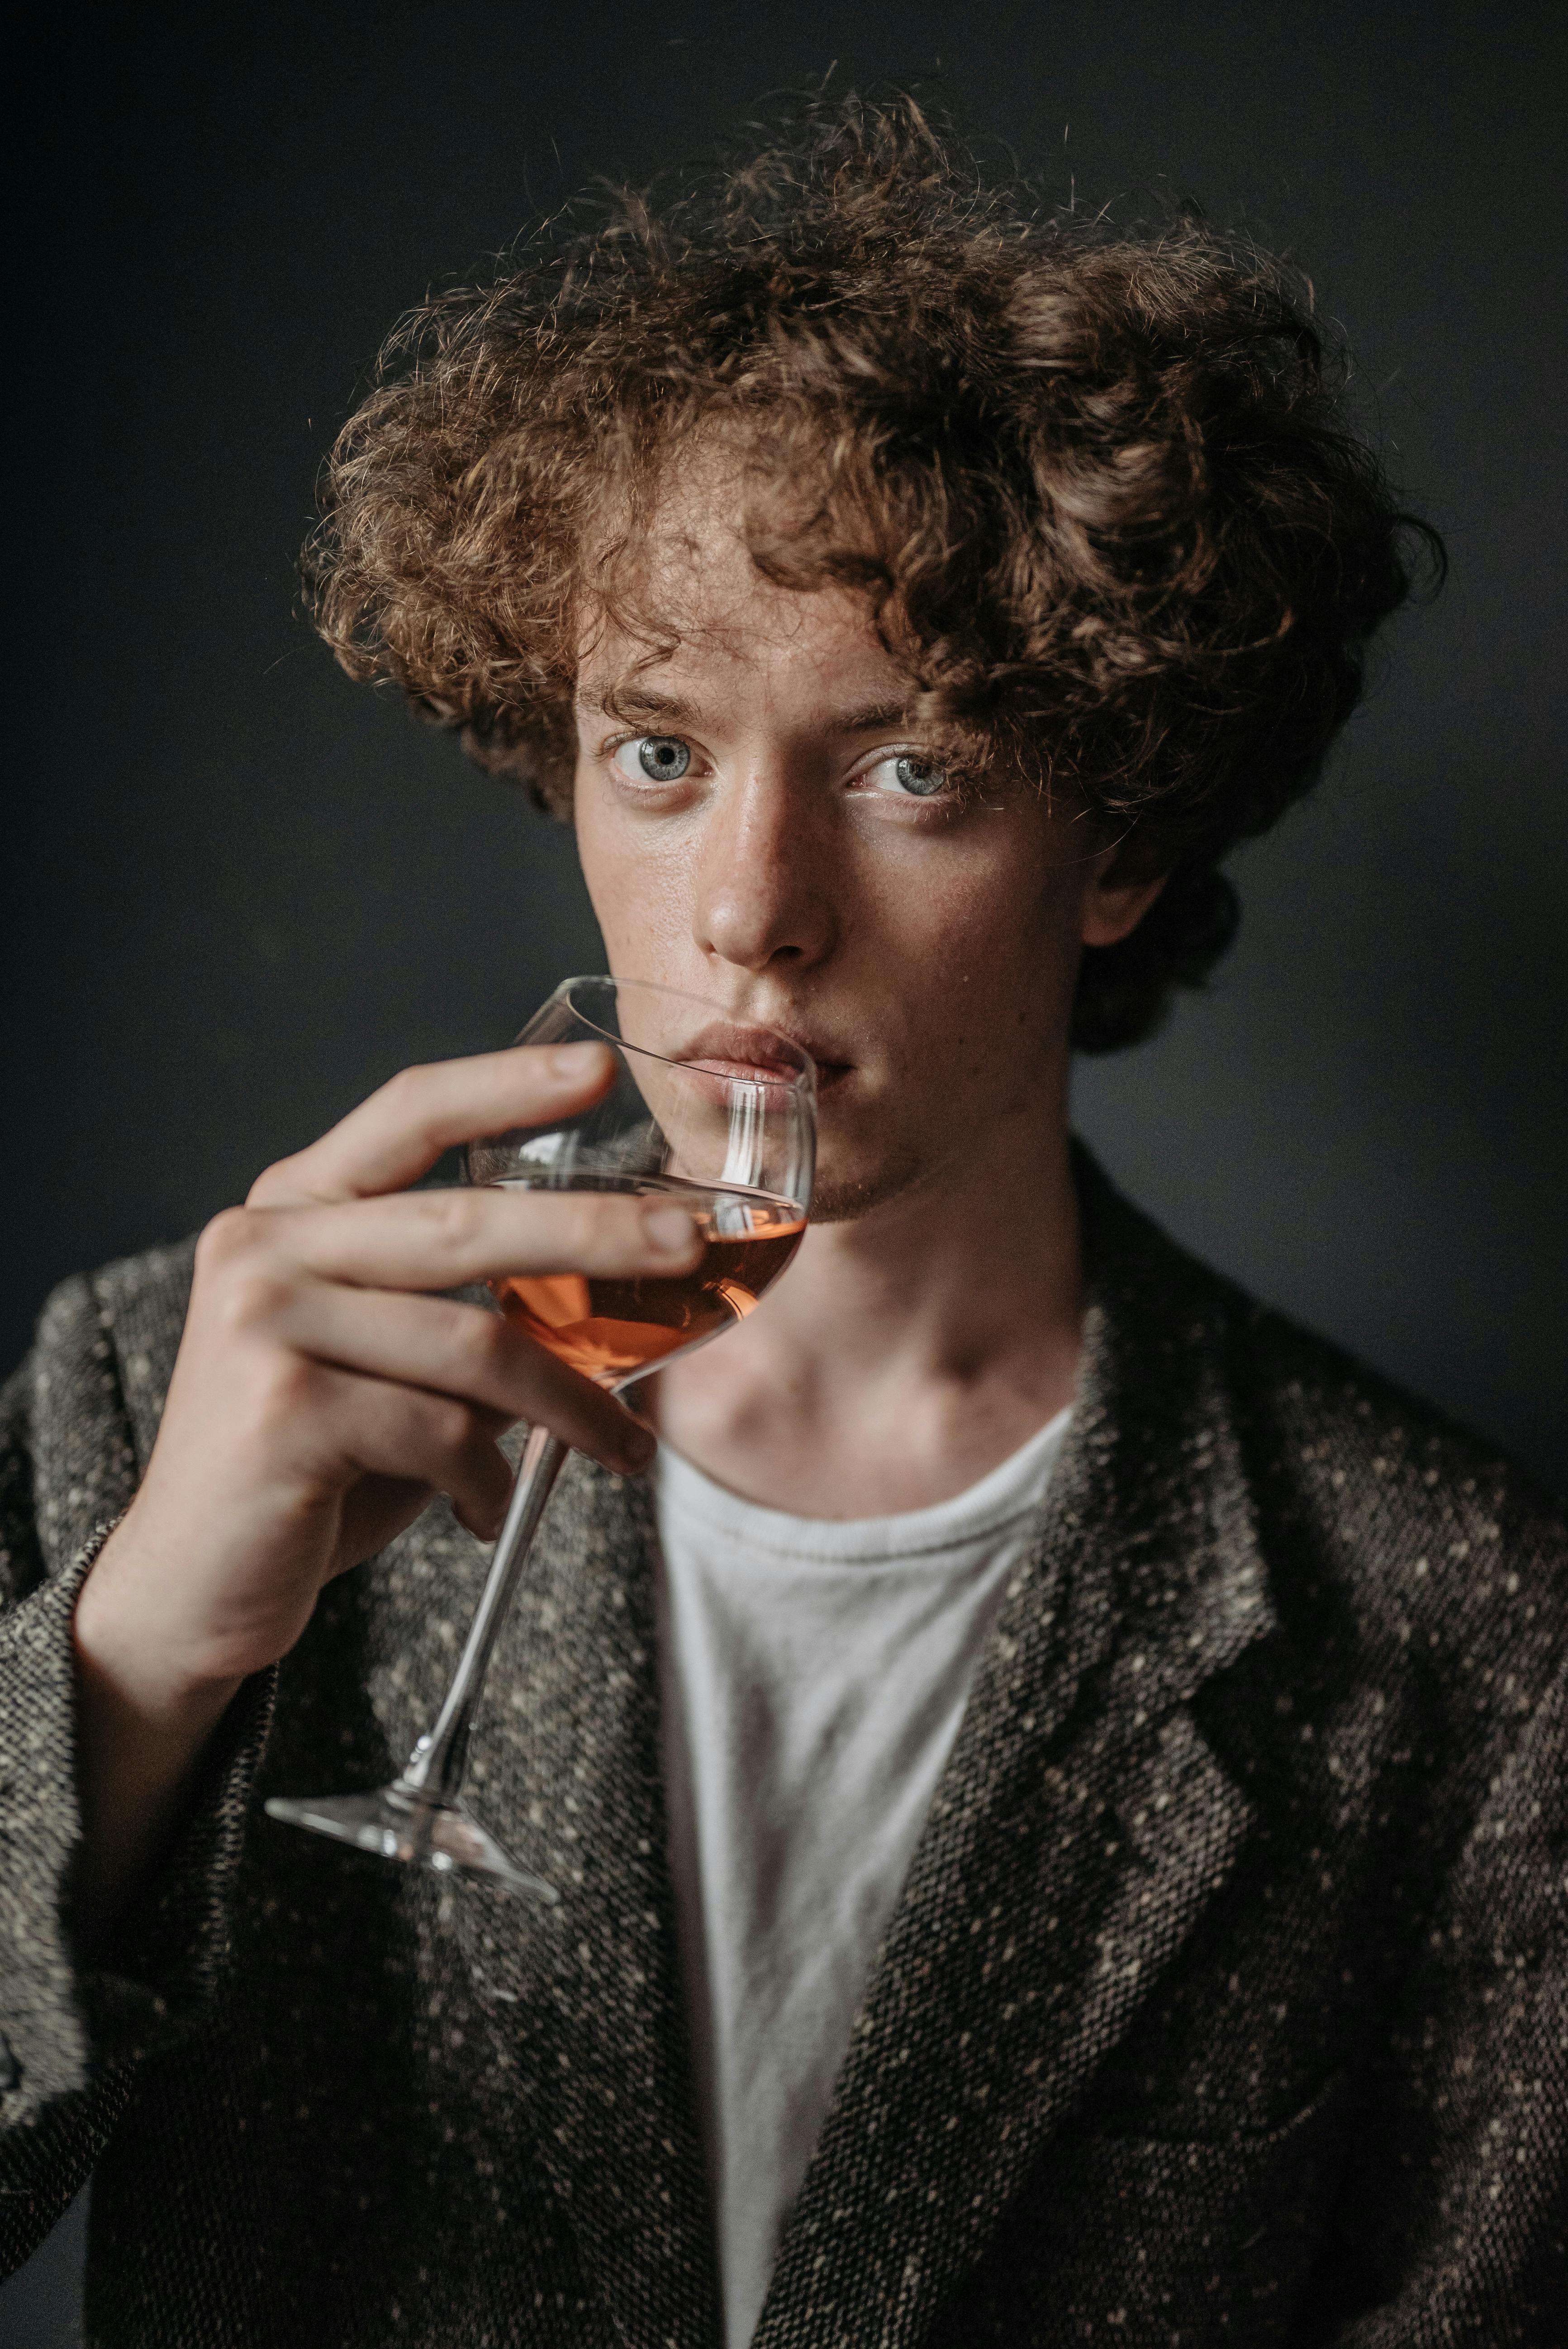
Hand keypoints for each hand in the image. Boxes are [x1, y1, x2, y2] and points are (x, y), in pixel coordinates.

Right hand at [69, 1045, 699, 1932]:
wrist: (192, 1585)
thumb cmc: (313, 1465)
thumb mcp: (384, 1362)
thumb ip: (461, 1307)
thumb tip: (617, 1286)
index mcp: (291, 1211)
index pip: (408, 1114)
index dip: (505, 1085)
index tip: (600, 1070)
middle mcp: (265, 1248)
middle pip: (465, 1222)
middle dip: (593, 1236)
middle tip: (686, 1248)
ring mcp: (264, 1324)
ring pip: (474, 1344)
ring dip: (571, 1402)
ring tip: (621, 1448)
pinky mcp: (282, 1410)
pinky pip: (441, 1432)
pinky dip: (489, 1480)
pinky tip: (487, 1511)